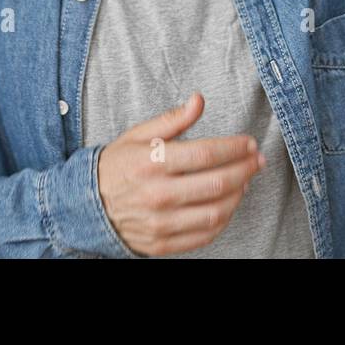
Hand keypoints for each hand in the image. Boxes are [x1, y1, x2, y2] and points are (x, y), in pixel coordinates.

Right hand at [98, 93, 265, 255]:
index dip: (234, 148)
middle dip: (245, 169)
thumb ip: (172, 120)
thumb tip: (199, 100)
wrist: (87, 205)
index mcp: (152, 163)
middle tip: (257, 160)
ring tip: (245, 181)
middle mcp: (158, 194)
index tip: (249, 143)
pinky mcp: (163, 243)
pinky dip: (223, 220)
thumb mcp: (138, 135)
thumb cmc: (116, 166)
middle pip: (217, 183)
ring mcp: (161, 223)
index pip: (205, 154)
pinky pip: (204, 235)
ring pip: (216, 212)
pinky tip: (228, 204)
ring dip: (238, 195)